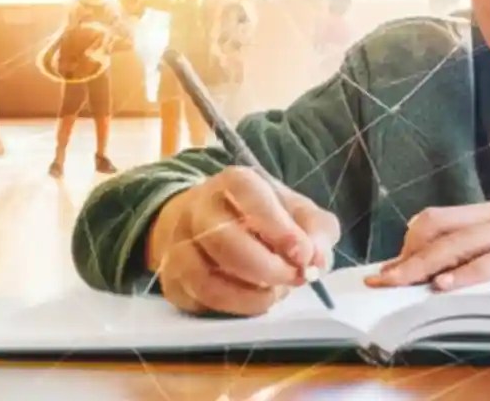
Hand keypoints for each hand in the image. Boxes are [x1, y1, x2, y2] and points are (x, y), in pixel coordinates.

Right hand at [147, 167, 340, 316]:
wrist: (211, 225)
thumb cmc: (263, 218)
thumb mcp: (298, 213)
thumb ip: (316, 231)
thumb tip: (316, 261)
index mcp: (233, 182)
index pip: (247, 193)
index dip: (276, 225)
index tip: (302, 253)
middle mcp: (199, 209)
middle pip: (222, 239)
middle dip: (266, 267)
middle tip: (294, 278)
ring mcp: (180, 244)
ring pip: (205, 277)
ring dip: (250, 294)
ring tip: (277, 292)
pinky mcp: (173, 278)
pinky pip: (200, 300)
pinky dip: (235, 307)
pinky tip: (256, 300)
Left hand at [365, 198, 489, 291]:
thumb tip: (457, 270)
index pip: (442, 219)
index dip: (410, 243)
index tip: (389, 266)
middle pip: (442, 229)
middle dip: (406, 255)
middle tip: (378, 278)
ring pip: (463, 243)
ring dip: (425, 265)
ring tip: (397, 282)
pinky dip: (469, 273)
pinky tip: (447, 285)